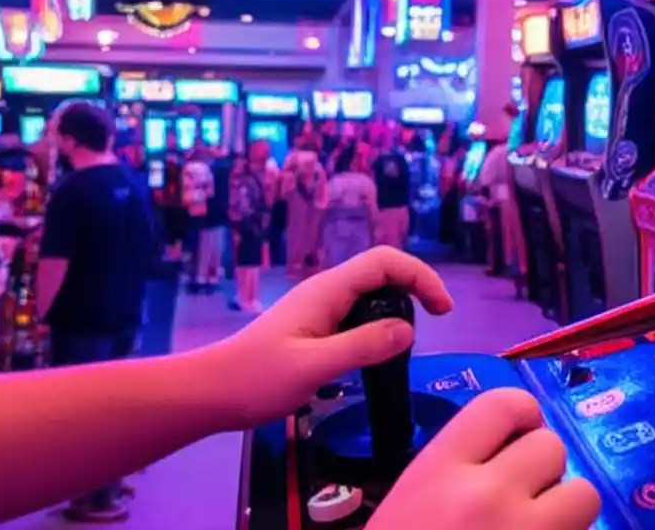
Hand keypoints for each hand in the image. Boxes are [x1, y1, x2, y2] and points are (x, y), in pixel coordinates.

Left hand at [198, 247, 452, 426]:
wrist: (211, 392)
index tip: (442, 310)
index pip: (385, 262)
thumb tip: (408, 330)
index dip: (421, 277)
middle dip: (415, 288)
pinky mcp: (314, 328)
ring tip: (412, 340)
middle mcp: (325, 292)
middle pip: (382, 272)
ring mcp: (319, 309)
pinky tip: (380, 354)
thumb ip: (363, 347)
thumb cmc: (256, 379)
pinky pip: (358, 315)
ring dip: (398, 307)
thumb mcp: (314, 367)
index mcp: (327, 291)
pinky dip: (379, 325)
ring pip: (371, 294)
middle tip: (436, 322)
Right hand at [370, 389, 600, 529]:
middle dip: (543, 470)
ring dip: (567, 508)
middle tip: (524, 497)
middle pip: (550, 444)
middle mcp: (487, 496)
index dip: (522, 416)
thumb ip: (450, 471)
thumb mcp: (406, 502)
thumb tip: (501, 453)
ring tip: (539, 524)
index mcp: (439, 470)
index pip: (505, 404)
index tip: (517, 437)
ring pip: (583, 493)